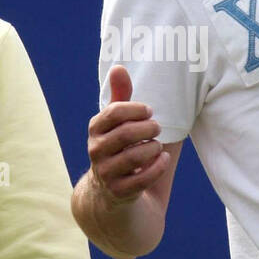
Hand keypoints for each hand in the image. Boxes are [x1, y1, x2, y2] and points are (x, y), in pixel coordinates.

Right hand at [85, 65, 169, 205]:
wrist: (110, 190)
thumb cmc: (119, 146)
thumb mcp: (117, 122)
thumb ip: (119, 95)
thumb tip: (118, 67)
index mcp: (95, 129)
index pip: (114, 112)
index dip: (136, 109)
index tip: (149, 111)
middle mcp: (96, 150)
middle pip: (125, 134)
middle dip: (148, 129)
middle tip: (157, 128)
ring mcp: (106, 172)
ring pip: (134, 157)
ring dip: (154, 148)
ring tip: (158, 145)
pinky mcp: (118, 191)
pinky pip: (142, 179)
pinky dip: (158, 167)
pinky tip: (163, 159)